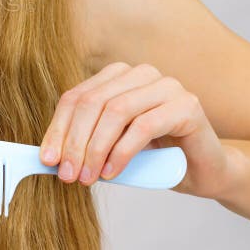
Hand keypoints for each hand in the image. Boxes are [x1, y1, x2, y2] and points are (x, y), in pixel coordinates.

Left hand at [39, 62, 232, 198]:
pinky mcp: (186, 104)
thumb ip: (83, 142)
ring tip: (87, 176)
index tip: (46, 160)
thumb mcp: (109, 146)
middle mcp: (140, 73)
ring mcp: (166, 85)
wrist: (203, 170)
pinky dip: (121, 152)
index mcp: (117, 75)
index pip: (75, 97)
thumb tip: (46, 156)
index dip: (57, 129)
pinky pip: (143, 126)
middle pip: (92, 103)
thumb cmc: (153, 157)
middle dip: (74, 141)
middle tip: (67, 174)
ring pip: (115, 112)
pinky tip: (111, 172)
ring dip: (96, 148)